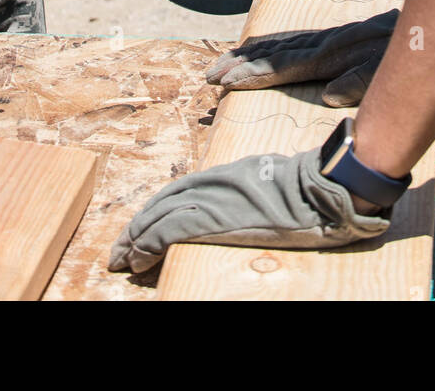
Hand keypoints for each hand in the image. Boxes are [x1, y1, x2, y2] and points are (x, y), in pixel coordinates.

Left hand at [108, 147, 389, 272]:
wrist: (317, 189)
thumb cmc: (303, 190)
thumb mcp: (267, 182)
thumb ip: (246, 192)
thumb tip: (238, 205)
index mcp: (223, 176)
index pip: (178, 194)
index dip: (155, 213)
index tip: (140, 233)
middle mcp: (211, 185)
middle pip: (162, 205)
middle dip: (137, 229)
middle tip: (118, 252)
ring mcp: (212, 201)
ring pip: (160, 218)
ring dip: (137, 239)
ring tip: (122, 258)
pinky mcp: (214, 220)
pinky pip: (171, 231)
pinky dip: (149, 243)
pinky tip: (138, 258)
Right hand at [205, 11, 399, 106]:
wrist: (421, 27)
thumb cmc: (405, 54)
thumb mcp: (389, 71)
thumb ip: (361, 81)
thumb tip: (331, 95)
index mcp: (332, 55)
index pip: (283, 66)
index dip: (253, 75)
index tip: (226, 83)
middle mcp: (323, 44)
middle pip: (272, 54)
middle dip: (239, 65)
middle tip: (209, 76)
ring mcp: (326, 39)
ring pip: (278, 44)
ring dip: (248, 55)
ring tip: (221, 63)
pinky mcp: (331, 38)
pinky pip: (291, 39)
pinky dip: (267, 43)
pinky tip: (255, 47)